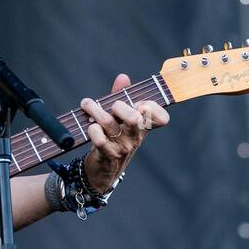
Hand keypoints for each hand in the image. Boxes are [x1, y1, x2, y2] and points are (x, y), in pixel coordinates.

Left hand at [78, 73, 169, 193]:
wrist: (103, 171)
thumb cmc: (113, 139)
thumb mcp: (119, 119)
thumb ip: (122, 96)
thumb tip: (123, 77)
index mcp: (143, 127)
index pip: (161, 118)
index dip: (153, 107)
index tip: (140, 103)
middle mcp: (136, 137)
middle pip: (135, 117)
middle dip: (120, 105)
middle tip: (111, 105)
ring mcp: (123, 147)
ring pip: (109, 123)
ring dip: (95, 109)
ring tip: (87, 104)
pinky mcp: (107, 155)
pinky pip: (99, 139)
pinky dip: (92, 129)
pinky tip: (89, 126)